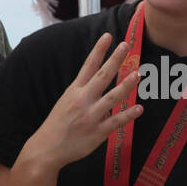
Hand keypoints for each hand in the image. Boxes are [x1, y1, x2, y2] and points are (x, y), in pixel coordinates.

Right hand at [22, 33, 142, 170]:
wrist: (47, 149)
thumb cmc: (58, 124)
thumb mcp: (66, 101)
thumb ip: (83, 91)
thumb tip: (99, 82)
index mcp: (74, 90)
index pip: (88, 65)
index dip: (99, 50)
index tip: (108, 36)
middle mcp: (83, 100)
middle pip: (102, 76)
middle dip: (115, 60)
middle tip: (126, 45)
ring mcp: (90, 116)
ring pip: (112, 98)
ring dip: (126, 86)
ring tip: (138, 75)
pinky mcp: (97, 132)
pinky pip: (115, 121)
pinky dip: (128, 115)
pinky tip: (139, 109)